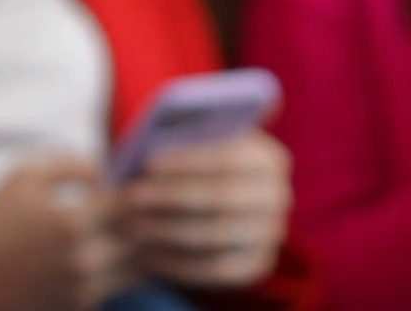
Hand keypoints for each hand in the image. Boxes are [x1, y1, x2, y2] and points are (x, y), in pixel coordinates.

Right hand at [0, 156, 136, 310]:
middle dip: (143, 219)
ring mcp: (83, 288)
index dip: (137, 190)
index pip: (130, 203)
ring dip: (140, 246)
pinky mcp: (80, 306)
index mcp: (72, 221)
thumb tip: (109, 174)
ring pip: (138, 266)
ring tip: (132, 227)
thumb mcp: (27, 174)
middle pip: (140, 237)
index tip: (133, 182)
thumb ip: (74, 165)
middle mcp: (83, 259)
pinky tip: (114, 250)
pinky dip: (125, 268)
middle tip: (143, 205)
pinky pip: (120, 285)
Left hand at [120, 132, 290, 291]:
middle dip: (172, 196)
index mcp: (268, 158)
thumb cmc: (189, 166)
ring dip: (169, 230)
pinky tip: (149, 255)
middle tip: (131, 197)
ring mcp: (271, 233)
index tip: (148, 163)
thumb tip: (143, 144)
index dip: (187, 161)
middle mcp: (278, 196)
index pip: (229, 156)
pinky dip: (180, 263)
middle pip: (222, 196)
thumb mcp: (188, 147)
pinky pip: (217, 269)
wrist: (208, 204)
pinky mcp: (258, 265)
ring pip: (216, 234)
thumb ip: (174, 141)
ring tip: (131, 225)